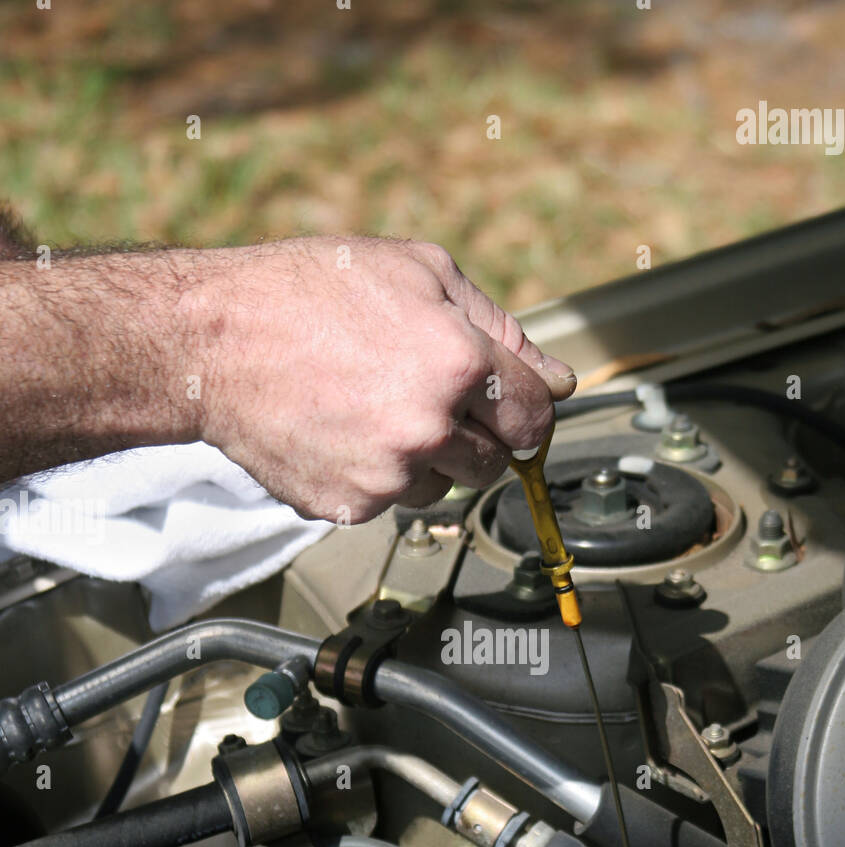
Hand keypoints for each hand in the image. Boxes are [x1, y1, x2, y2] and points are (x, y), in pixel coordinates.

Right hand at [187, 236, 576, 522]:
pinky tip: (342, 430)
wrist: (211, 340)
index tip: (509, 406)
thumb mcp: (419, 270)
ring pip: (441, 487)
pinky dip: (375, 475)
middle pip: (495, 462)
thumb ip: (501, 327)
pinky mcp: (348, 506)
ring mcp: (387, 476)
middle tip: (423, 395)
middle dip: (474, 434)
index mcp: (460, 365)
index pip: (538, 417)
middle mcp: (429, 430)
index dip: (526, 407)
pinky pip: (389, 502)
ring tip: (372, 407)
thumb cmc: (310, 291)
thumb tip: (560, 378)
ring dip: (425, 458)